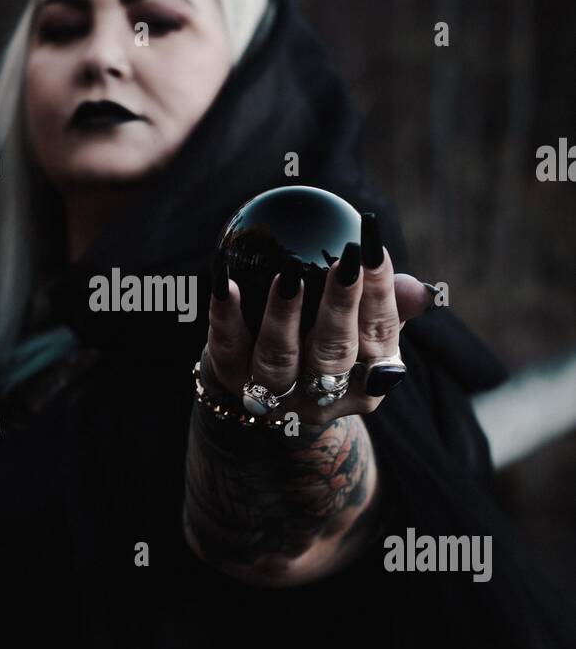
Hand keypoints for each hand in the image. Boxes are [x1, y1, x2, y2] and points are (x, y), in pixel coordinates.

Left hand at [204, 212, 432, 424]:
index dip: (379, 293)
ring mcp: (276, 395)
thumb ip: (392, 307)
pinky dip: (226, 318)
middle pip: (333, 353)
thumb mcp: (364, 334)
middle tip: (343, 262)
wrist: (268, 399)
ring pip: (281, 358)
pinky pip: (228, 349)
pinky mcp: (232, 383)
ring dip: (284, 315)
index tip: (373, 248)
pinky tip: (224, 284)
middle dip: (340, 306)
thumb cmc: (328, 346)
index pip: (378, 335)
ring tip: (288, 275)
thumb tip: (425, 291)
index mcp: (367, 382)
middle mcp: (323, 396)